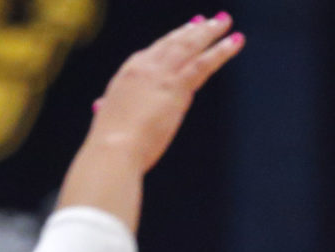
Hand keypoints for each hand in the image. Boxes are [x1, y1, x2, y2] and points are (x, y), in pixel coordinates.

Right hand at [89, 15, 243, 173]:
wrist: (113, 148)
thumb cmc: (108, 142)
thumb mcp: (106, 118)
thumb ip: (107, 109)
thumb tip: (99, 107)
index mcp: (129, 72)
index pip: (156, 50)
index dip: (173, 39)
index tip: (187, 30)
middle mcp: (146, 66)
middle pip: (175, 42)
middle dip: (194, 29)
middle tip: (211, 20)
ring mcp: (162, 74)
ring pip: (191, 46)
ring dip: (210, 32)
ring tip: (225, 22)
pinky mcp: (177, 87)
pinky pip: (204, 63)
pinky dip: (221, 51)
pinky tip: (235, 41)